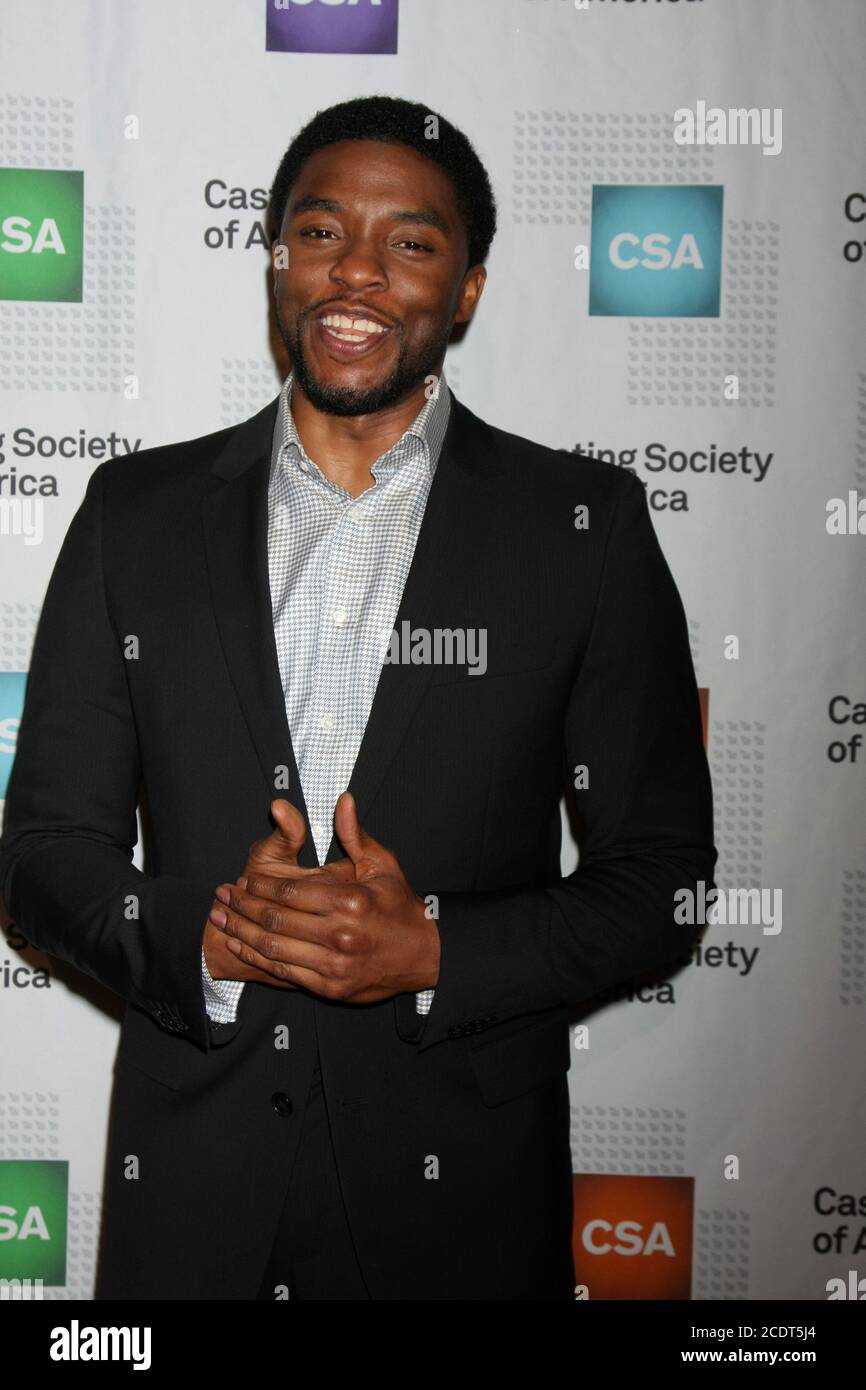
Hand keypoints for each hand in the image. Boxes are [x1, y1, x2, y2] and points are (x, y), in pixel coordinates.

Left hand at [209, 792, 439, 1002]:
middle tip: (221, 896)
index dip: (259, 885)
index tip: (243, 878)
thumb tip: (343, 800)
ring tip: (219, 918)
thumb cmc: (400, 907)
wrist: (424, 956)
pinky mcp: (329, 987)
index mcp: (350, 900)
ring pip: (272, 947)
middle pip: (274, 918)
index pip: (289, 891)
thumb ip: (355, 834)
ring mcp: (333, 964)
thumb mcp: (382, 865)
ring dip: (240, 931)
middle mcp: (339, 934)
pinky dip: (256, 957)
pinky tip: (240, 943)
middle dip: (241, 906)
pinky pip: (282, 971)